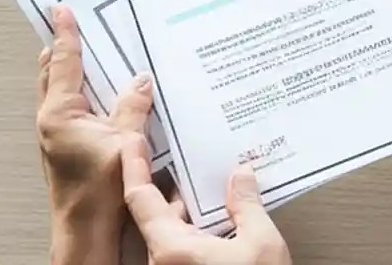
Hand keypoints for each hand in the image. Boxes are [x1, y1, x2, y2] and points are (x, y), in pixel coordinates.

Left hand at [36, 5, 153, 263]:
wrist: (86, 227)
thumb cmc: (100, 191)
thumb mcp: (126, 141)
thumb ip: (133, 107)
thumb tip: (142, 80)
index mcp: (60, 113)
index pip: (63, 62)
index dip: (66, 33)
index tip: (63, 10)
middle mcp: (51, 120)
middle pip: (54, 72)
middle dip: (64, 47)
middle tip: (75, 24)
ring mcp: (55, 133)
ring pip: (60, 90)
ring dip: (73, 70)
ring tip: (91, 51)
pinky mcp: (65, 144)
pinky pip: (72, 108)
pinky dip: (83, 92)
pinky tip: (104, 93)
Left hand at [117, 121, 290, 263]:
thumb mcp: (261, 244)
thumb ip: (247, 206)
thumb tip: (241, 177)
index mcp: (171, 250)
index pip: (139, 199)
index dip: (134, 165)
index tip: (130, 140)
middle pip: (156, 215)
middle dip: (169, 185)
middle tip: (176, 154)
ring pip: (172, 233)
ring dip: (188, 209)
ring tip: (208, 184)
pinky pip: (184, 249)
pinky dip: (197, 229)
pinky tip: (220, 218)